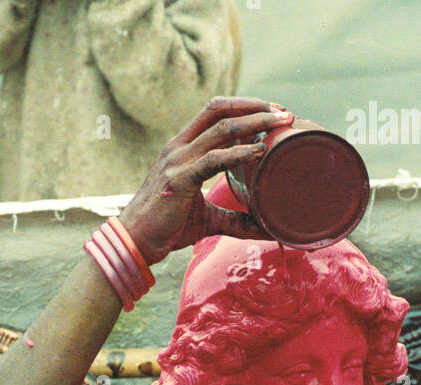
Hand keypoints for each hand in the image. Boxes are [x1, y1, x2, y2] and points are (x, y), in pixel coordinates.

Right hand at [118, 96, 294, 264]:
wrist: (135, 242)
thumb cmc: (167, 228)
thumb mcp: (208, 219)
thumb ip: (236, 220)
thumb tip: (266, 229)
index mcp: (183, 148)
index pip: (215, 113)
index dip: (245, 106)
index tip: (272, 111)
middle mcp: (180, 147)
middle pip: (220, 110)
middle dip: (255, 106)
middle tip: (284, 113)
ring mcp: (178, 161)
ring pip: (221, 128)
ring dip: (254, 121)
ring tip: (280, 123)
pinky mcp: (180, 179)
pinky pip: (213, 159)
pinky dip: (238, 153)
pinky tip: (258, 152)